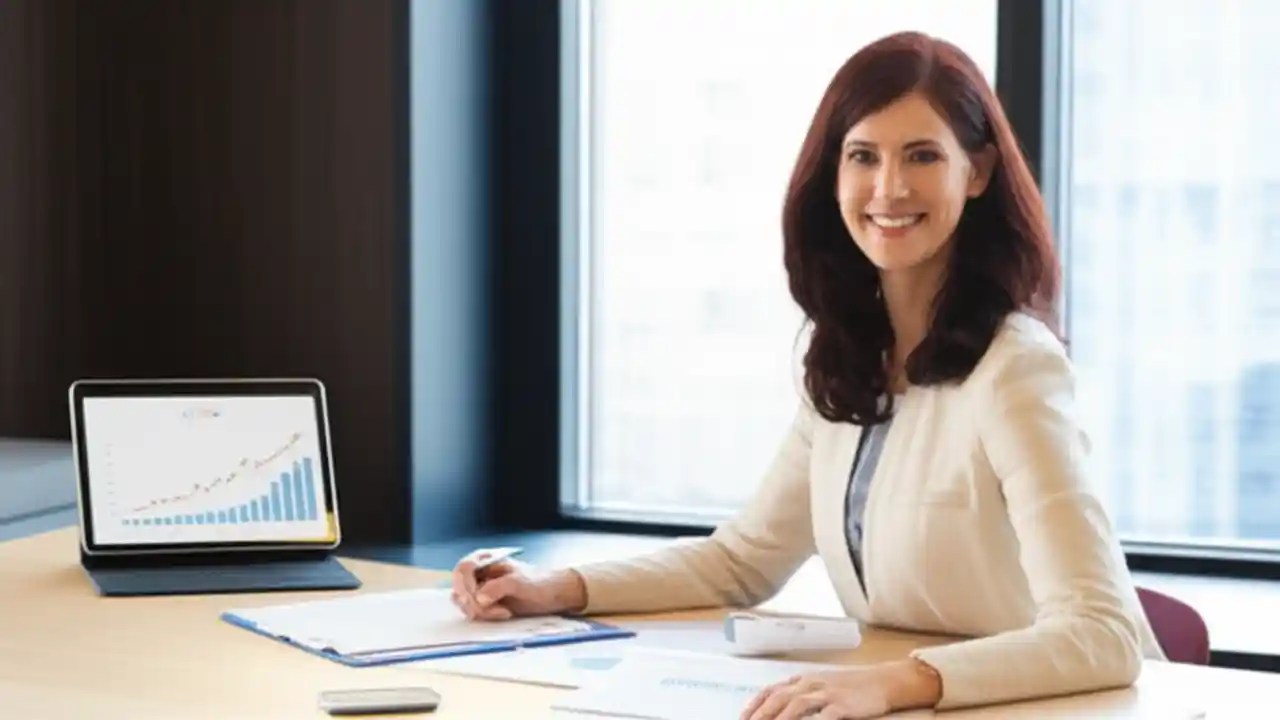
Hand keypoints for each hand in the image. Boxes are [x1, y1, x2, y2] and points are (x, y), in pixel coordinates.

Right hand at [449, 551, 586, 620]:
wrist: (551, 594)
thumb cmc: (538, 582)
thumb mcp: (520, 582)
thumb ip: (498, 587)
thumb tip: (478, 598)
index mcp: (484, 559)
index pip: (463, 569)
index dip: (465, 585)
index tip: (477, 599)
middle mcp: (477, 572)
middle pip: (459, 587)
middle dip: (473, 603)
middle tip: (495, 611)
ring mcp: (478, 588)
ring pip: (462, 603)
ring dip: (480, 612)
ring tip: (504, 612)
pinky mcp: (482, 604)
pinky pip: (471, 612)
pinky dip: (484, 617)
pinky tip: (503, 614)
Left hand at [740, 664, 903, 719]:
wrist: (881, 682)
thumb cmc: (850, 687)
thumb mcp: (820, 685)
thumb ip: (800, 693)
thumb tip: (777, 708)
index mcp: (803, 680)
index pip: (771, 690)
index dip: (754, 704)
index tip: (742, 717)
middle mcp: (811, 684)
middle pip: (779, 698)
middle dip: (761, 714)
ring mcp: (826, 693)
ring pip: (796, 705)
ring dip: (780, 719)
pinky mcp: (842, 705)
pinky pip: (824, 716)